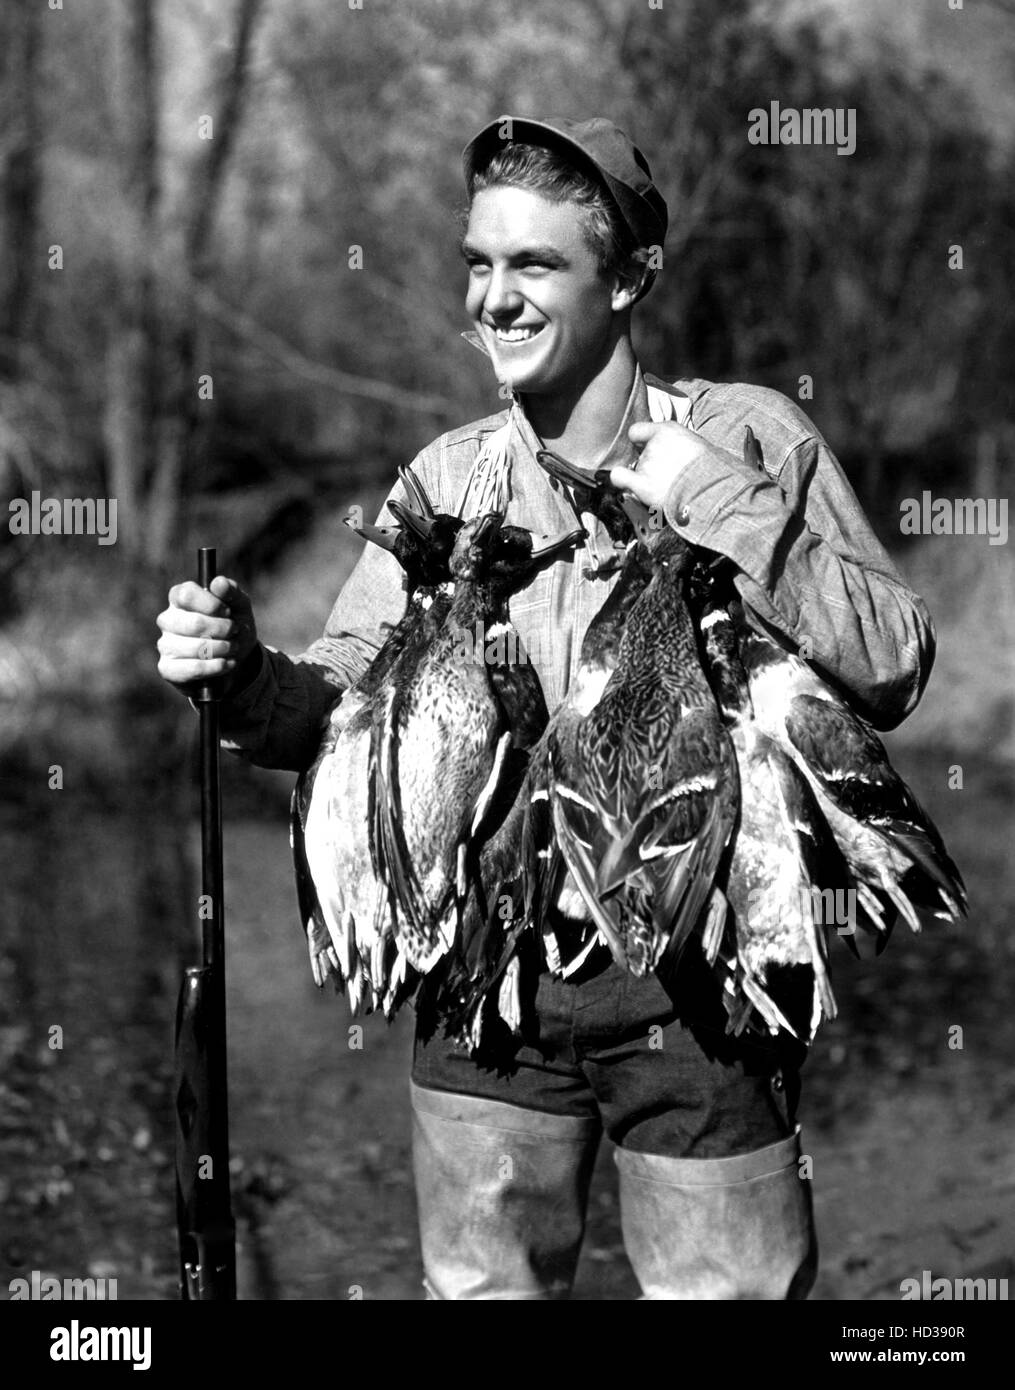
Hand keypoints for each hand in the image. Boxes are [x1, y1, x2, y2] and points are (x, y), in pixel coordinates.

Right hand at [156, 575, 257, 692]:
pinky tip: (226, 663)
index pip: (186, 595)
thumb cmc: (234, 627)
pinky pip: (193, 668)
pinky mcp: (167, 668)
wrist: (236, 661)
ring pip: (196, 648)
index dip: (211, 604)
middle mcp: (168, 619)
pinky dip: (216, 667)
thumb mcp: (240, 607)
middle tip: (234, 632)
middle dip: (222, 630)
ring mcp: (165, 644)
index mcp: (180, 598)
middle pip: (193, 623)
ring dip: (223, 649)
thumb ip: (231, 592)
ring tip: (233, 648)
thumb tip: (218, 583)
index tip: (228, 612)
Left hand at [609, 419, 726, 515]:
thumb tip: (671, 454)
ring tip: (667, 487)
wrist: (713, 488)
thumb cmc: (711, 468)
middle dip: (650, 465)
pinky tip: (631, 486)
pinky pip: (619, 477)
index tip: (646, 448)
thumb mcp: (695, 444)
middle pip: (640, 454)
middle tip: (668, 476)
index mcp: (668, 430)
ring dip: (646, 478)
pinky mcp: (642, 484)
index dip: (640, 441)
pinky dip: (622, 480)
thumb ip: (676, 444)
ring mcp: (646, 464)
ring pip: (636, 469)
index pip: (637, 431)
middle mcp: (653, 445)